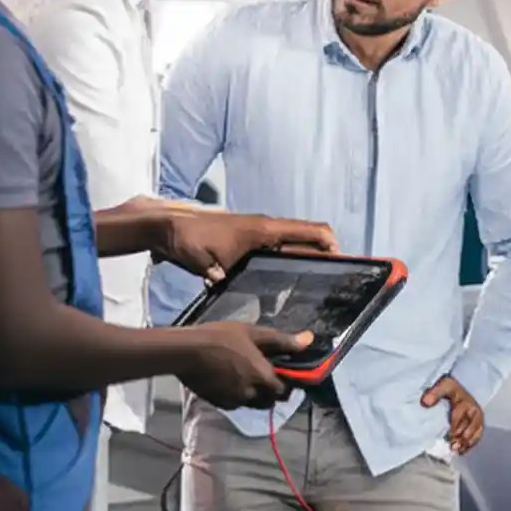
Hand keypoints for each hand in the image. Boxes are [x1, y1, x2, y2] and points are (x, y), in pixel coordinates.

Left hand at [160, 210, 338, 281]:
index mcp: (264, 229)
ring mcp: (258, 233)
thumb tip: (223, 283)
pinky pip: (278, 249)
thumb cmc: (188, 239)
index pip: (310, 230)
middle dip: (324, 254)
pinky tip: (285, 282)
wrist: (168, 226)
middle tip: (335, 279)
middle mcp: (266, 228)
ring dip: (307, 258)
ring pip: (294, 244)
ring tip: (316, 283)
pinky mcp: (249, 240)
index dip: (331, 243)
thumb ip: (215, 272)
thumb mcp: (202, 259)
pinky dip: (289, 259)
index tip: (342, 261)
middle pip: (307, 237)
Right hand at [178, 323, 313, 409]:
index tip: (284, 373)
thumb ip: (282, 341)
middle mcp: (251, 394)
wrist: (186, 351)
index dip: (287, 383)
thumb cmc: (222, 337)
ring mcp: (234, 401)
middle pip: (270, 401)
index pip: (285, 390)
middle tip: (264, 373)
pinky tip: (230, 380)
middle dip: (271, 391)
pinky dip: (238, 395)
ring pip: (252, 403)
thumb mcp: (254, 333)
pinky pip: (235, 403)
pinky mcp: (219, 404)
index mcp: (263, 378)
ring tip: (246, 375)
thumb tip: (309, 340)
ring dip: (255, 394)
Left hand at [421, 375, 483, 454]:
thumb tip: (425, 402)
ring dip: (467, 443)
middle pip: (469, 426)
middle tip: (452, 446)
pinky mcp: (479, 425)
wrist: (460, 390)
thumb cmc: (450, 389)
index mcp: (466, 401)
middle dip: (461, 437)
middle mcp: (475, 411)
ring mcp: (478, 419)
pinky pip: (477, 437)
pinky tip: (462, 451)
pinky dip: (470, 445)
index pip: (459, 415)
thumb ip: (434, 393)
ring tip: (457, 450)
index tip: (449, 436)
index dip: (454, 426)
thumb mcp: (442, 386)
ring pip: (475, 433)